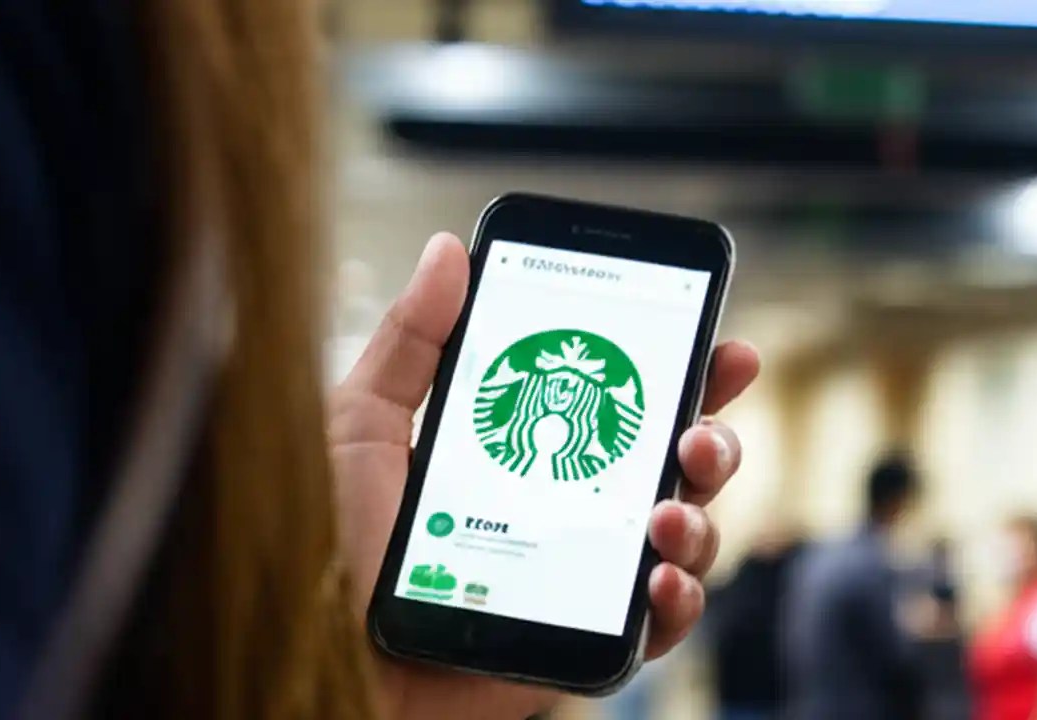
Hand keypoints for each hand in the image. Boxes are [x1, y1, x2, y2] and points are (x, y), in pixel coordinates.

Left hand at [329, 233, 758, 718]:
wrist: (320, 656)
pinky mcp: (585, 640)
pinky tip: (658, 581)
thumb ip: (410, 339)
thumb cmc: (329, 543)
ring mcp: (585, 575)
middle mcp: (571, 507)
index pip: (624, 402)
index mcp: (532, 449)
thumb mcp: (363, 423)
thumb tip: (450, 250)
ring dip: (700, 517)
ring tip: (667, 510)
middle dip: (712, 439)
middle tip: (698, 431)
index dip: (681, 370)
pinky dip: (679, 601)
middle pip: (674, 466)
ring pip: (684, 537)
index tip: (716, 340)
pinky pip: (660, 625)